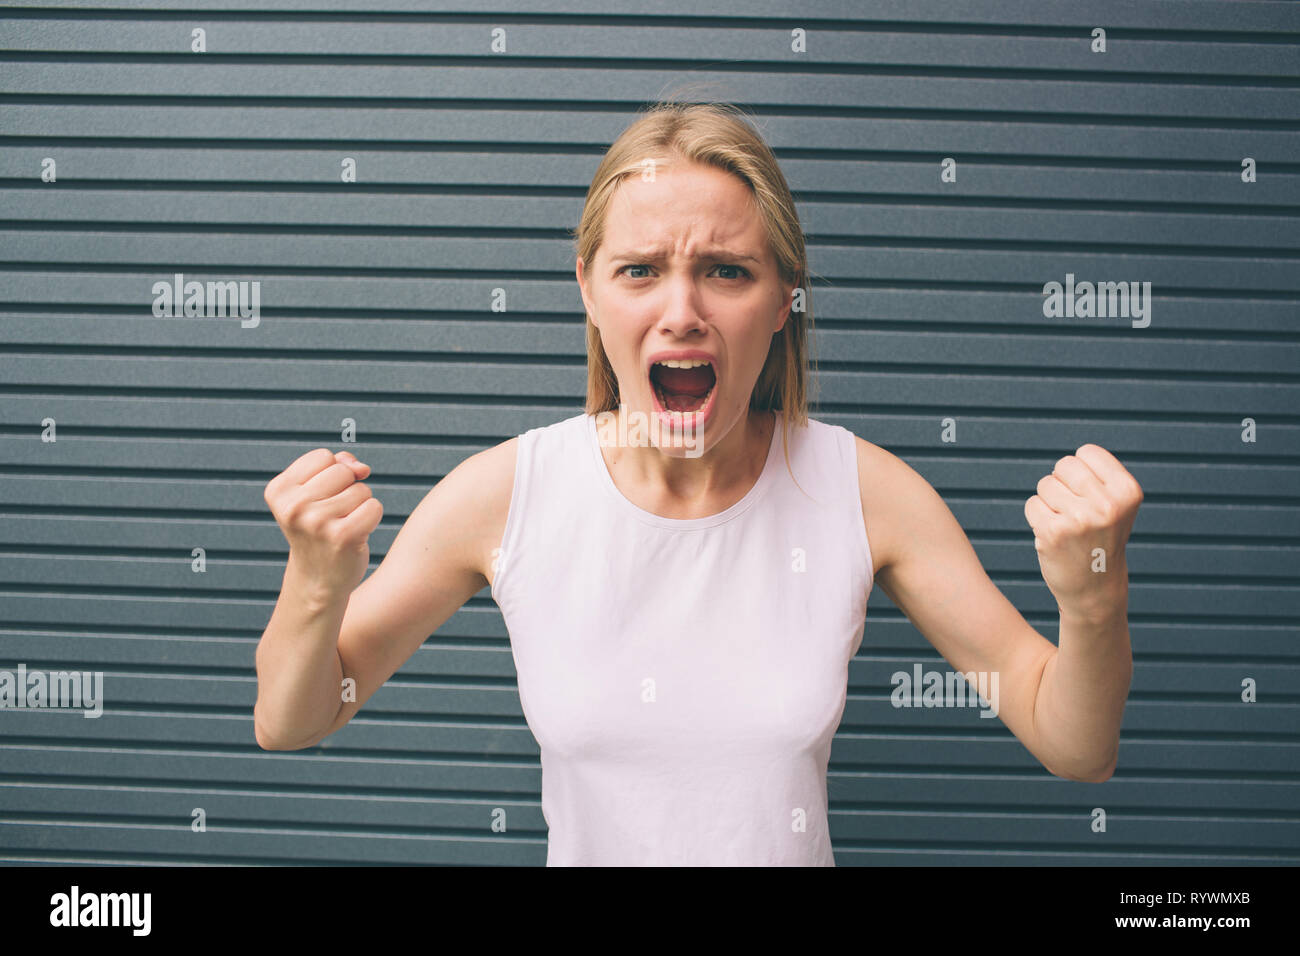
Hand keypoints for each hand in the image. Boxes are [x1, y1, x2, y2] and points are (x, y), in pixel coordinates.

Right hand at [263, 448, 382, 598]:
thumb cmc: (319, 529)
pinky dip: (372, 517)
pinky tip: (355, 534)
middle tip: (333, 515)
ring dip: (360, 505)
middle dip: (347, 488)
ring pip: (361, 489)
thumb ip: (338, 465)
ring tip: (342, 525)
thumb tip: (361, 468)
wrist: (318, 578)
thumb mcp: (316, 492)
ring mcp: (317, 522)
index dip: (331, 474)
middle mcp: (293, 507)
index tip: (320, 499)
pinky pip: (374, 506)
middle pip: (343, 470)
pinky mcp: (343, 536)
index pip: (323, 456)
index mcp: (278, 491)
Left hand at [1024, 444, 1142, 620]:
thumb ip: (1097, 476)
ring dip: (1049, 502)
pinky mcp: (1053, 532)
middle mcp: (1107, 505)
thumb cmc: (1101, 538)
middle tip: (1075, 512)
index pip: (1087, 452)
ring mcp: (1079, 519)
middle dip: (1063, 483)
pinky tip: (1054, 535)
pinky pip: (1032, 504)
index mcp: (1127, 492)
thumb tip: (1067, 462)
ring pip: (1045, 484)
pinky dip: (1037, 517)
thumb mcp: (1116, 504)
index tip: (1090, 495)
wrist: (1095, 588)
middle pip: (1064, 465)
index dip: (1081, 471)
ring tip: (1067, 525)